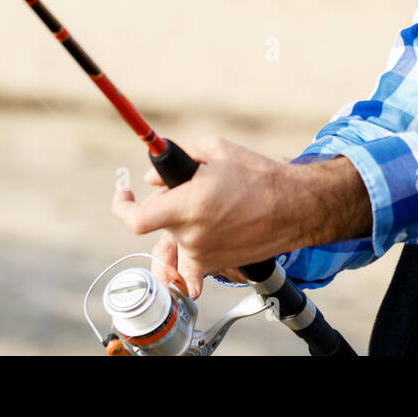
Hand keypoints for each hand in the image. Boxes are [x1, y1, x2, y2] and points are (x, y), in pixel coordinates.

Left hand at [111, 135, 372, 298]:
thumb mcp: (215, 149)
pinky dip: (187, 259)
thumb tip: (151, 178)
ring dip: (180, 222)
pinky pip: (190, 265)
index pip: (136, 219)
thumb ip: (175, 156)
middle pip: (158, 221)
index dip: (122, 206)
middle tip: (192, 187)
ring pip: (174, 238)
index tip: (124, 194)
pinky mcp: (215, 265)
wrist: (294, 206)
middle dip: (165, 202)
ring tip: (210, 206)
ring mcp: (203, 255)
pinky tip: (182, 267)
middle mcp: (192, 236)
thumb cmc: (258, 175)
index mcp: (188, 206)